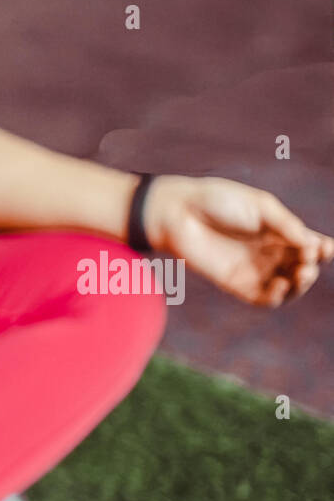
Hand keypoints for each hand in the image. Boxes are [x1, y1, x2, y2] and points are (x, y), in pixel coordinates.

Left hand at [142, 175, 333, 306]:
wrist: (180, 213)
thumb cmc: (218, 202)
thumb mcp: (260, 207)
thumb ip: (285, 225)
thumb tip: (312, 245)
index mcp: (278, 230)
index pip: (309, 245)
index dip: (322, 250)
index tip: (325, 248)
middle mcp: (268, 252)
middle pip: (301, 268)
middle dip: (310, 268)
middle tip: (307, 262)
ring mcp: (253, 269)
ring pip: (286, 287)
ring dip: (299, 285)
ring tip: (298, 274)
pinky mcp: (235, 283)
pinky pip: (262, 298)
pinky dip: (276, 297)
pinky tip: (279, 286)